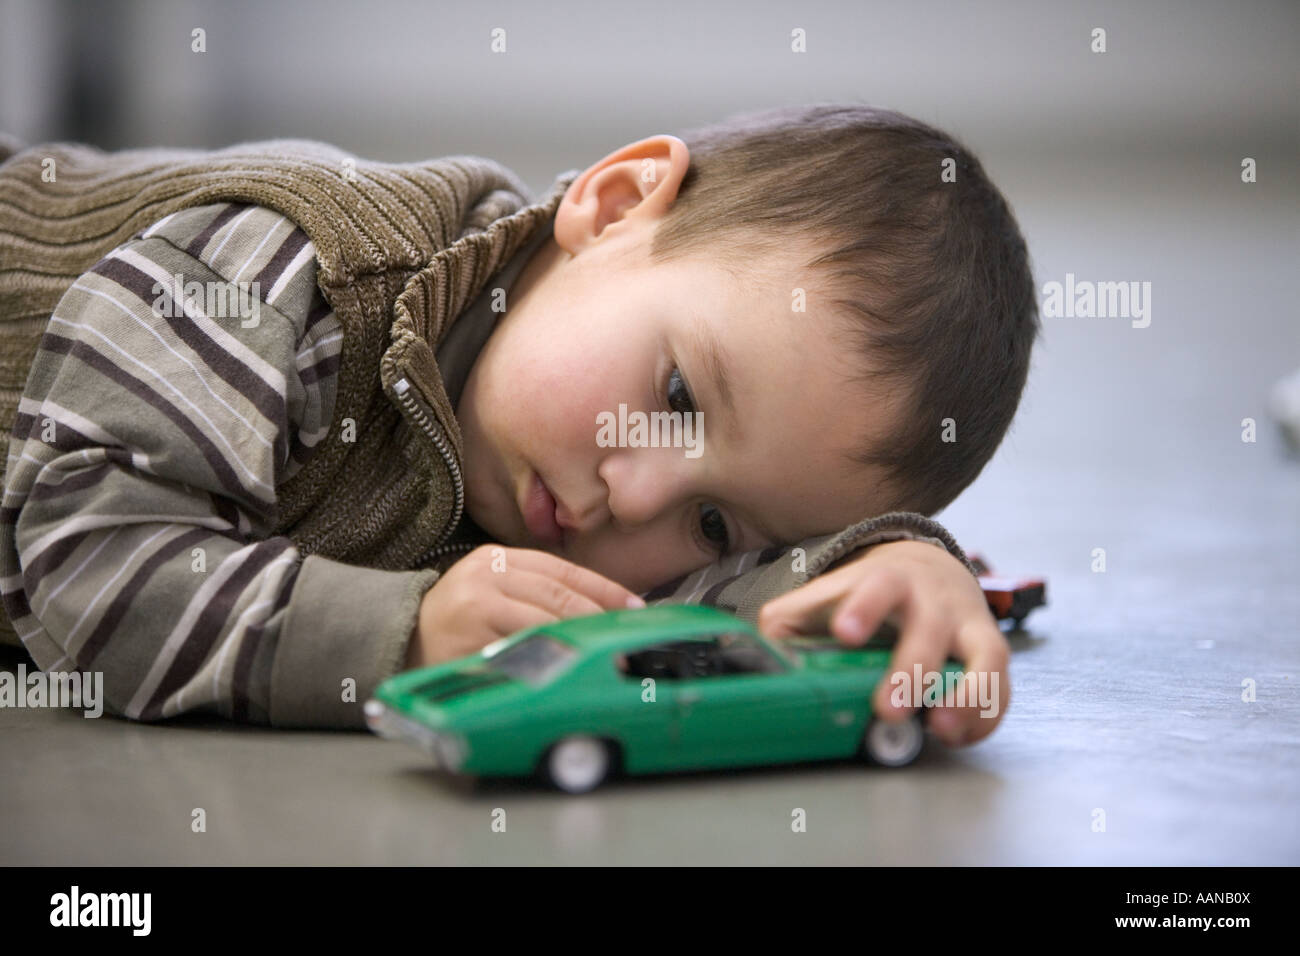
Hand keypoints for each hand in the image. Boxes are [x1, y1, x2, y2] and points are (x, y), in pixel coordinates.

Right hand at [405, 545, 644, 668]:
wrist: (399, 640)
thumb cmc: (457, 622)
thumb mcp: (493, 591)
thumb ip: (536, 593)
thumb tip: (600, 610)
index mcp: (497, 558)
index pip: (564, 570)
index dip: (604, 589)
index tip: (633, 607)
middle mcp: (486, 574)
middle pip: (559, 595)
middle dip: (598, 618)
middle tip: (624, 639)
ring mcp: (476, 606)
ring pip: (545, 621)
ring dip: (580, 641)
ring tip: (604, 656)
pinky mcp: (470, 638)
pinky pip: (523, 649)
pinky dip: (551, 658)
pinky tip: (569, 666)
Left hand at [756, 539, 1009, 746]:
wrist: (928, 569)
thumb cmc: (869, 594)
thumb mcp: (828, 596)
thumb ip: (791, 620)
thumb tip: (762, 651)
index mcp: (886, 582)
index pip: (875, 587)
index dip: (862, 609)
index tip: (844, 633)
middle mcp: (933, 602)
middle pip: (929, 630)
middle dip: (911, 670)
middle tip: (888, 707)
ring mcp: (968, 627)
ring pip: (985, 657)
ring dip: (967, 696)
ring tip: (940, 728)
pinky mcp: (991, 654)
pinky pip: (1001, 688)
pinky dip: (984, 716)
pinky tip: (957, 735)